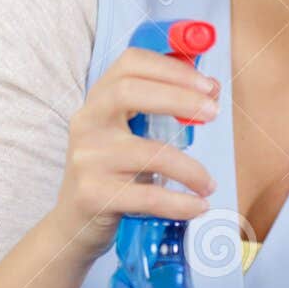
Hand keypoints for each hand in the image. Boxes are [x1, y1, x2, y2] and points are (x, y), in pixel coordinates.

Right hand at [49, 45, 219, 256]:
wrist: (74, 223)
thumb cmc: (113, 173)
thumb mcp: (125, 134)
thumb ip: (157, 110)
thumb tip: (209, 90)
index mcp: (98, 101)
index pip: (130, 64)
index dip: (171, 68)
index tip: (207, 85)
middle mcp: (87, 123)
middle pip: (130, 92)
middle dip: (179, 98)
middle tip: (214, 112)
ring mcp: (87, 158)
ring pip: (150, 154)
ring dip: (190, 169)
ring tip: (208, 184)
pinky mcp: (93, 194)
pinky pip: (148, 196)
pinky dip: (180, 203)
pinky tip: (198, 206)